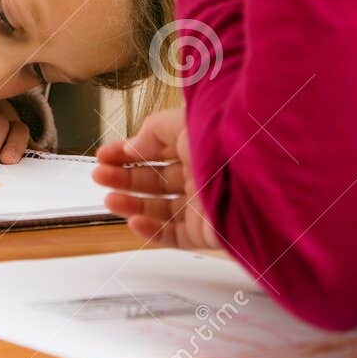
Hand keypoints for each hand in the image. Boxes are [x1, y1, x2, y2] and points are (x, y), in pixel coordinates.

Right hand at [92, 107, 218, 248]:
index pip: (156, 152)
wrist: (256, 175)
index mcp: (198, 146)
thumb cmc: (226, 140)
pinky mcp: (208, 233)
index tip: (104, 156)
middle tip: (99, 176)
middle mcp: (201, 176)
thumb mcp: (182, 121)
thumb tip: (133, 146)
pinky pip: (174, 235)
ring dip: (131, 205)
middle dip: (123, 178)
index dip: (127, 153)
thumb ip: (153, 131)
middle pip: (154, 182)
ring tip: (110, 199)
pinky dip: (151, 231)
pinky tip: (134, 220)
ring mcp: (204, 205)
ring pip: (160, 210)